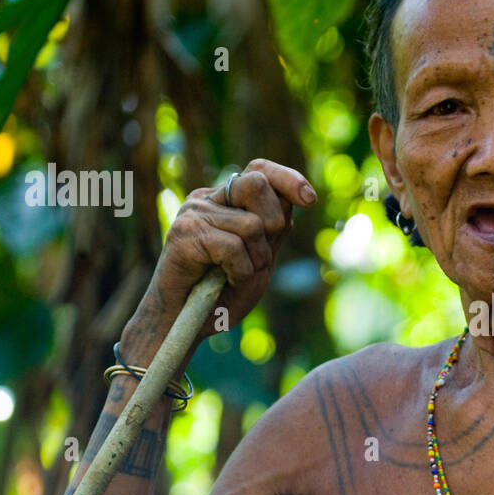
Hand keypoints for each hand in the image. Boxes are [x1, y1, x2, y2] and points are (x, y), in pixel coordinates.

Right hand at [123, 159, 314, 361]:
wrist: (186, 323)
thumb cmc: (223, 294)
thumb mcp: (260, 258)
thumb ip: (274, 230)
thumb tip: (295, 199)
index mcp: (225, 201)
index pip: (258, 170)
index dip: (287, 179)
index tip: (309, 200)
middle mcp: (207, 200)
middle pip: (256, 185)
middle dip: (273, 223)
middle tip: (260, 257)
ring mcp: (193, 213)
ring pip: (251, 224)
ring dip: (256, 260)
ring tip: (236, 276)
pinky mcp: (184, 233)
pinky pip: (233, 247)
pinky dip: (240, 271)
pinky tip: (225, 282)